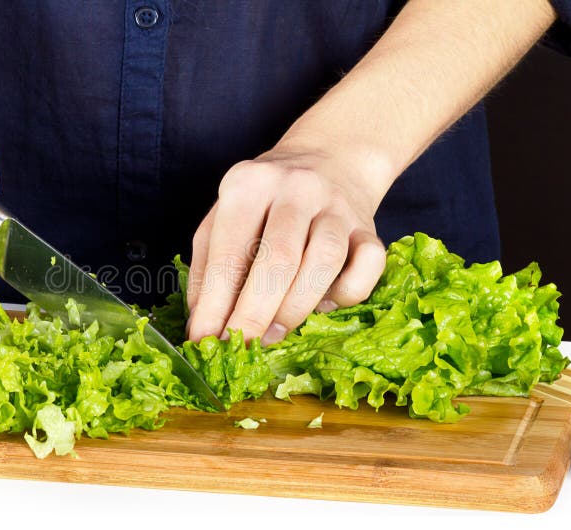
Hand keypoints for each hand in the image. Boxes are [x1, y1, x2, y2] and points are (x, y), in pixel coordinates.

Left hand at [187, 145, 387, 345]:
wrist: (328, 160)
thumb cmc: (265, 201)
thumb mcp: (224, 218)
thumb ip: (209, 268)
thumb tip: (202, 327)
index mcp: (248, 184)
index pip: (229, 253)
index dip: (216, 305)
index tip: (205, 341)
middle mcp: (295, 188)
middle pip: (277, 261)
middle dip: (254, 314)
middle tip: (241, 348)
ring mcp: (337, 206)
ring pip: (323, 263)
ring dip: (296, 309)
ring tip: (274, 333)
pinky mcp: (369, 226)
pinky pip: (369, 266)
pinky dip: (347, 294)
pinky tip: (323, 304)